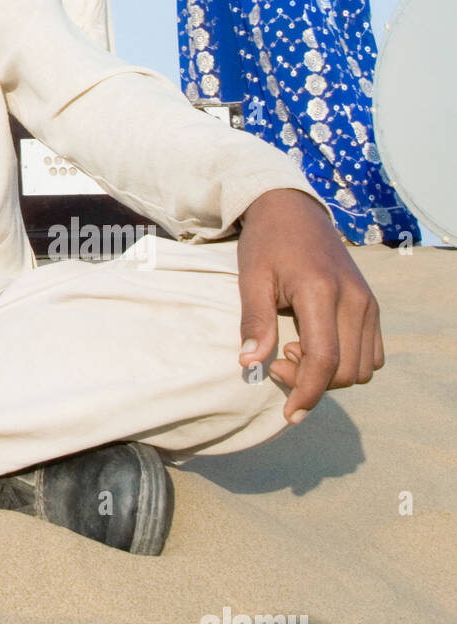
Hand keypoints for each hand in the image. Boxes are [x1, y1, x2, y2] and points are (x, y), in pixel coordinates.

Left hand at [236, 189, 382, 422]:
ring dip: (331, 374)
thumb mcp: (251, 278)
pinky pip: (372, 353)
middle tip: (277, 362)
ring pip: (363, 368)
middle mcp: (355, 300)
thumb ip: (254, 321)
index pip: (325, 361)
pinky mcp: (372, 305)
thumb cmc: (267, 243)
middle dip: (312, 383)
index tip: (288, 413)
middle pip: (346, 372)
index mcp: (322, 292)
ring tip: (296, 350)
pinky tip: (317, 344)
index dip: (306, 394)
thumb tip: (249, 363)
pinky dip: (347, 362)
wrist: (292, 210)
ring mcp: (368, 303)